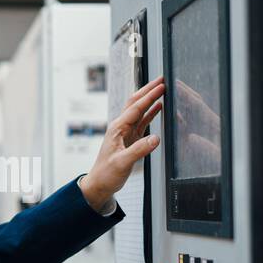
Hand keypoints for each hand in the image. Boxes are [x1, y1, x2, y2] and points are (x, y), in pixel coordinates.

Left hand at [80, 76, 164, 211]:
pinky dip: (151, 112)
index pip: (136, 107)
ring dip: (151, 98)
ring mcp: (126, 131)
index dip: (150, 96)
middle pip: (136, 102)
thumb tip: (156, 138)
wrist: (100, 183)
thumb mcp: (122, 162)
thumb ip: (139, 150)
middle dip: (149, 90)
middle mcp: (121, 126)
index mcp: (118, 128)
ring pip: (140, 109)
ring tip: (163, 88)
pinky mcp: (131, 138)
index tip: (162, 86)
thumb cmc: (107, 173)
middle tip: (162, 79)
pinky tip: (159, 107)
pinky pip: (143, 120)